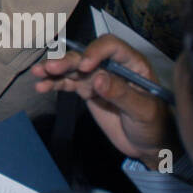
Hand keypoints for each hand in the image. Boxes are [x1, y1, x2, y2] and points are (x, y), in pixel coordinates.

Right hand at [30, 34, 175, 167]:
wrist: (149, 144)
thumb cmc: (154, 125)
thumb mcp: (144, 110)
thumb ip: (122, 94)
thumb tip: (99, 78)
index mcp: (132, 64)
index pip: (112, 47)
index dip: (96, 52)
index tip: (85, 67)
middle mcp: (112, 66)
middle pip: (86, 56)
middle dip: (67, 61)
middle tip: (51, 68)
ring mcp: (98, 78)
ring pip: (73, 68)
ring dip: (55, 69)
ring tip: (38, 73)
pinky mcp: (87, 91)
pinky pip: (68, 84)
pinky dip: (54, 84)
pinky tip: (41, 86)